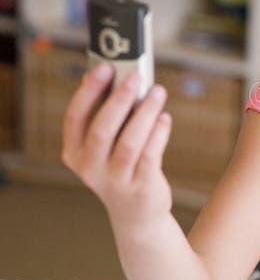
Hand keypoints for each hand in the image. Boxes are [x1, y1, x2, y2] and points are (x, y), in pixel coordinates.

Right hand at [62, 63, 172, 228]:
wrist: (136, 213)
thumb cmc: (122, 166)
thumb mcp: (108, 146)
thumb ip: (110, 116)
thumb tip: (122, 78)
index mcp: (74, 152)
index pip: (75, 117)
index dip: (89, 90)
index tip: (105, 67)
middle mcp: (89, 167)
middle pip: (102, 128)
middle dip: (119, 99)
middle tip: (136, 76)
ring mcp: (114, 180)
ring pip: (129, 141)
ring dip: (145, 113)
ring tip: (158, 92)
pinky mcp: (140, 188)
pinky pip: (150, 156)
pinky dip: (158, 133)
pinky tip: (165, 118)